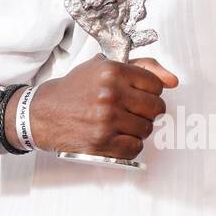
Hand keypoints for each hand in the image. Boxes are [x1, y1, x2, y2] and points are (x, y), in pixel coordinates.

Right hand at [20, 55, 177, 161]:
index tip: (137, 95)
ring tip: (121, 124)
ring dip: (138, 129)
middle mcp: (110, 94)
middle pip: (156, 108)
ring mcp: (107, 120)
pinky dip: (130, 145)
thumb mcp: (103, 67)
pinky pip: (135, 147)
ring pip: (147, 129)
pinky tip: (117, 137)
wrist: (42, 113)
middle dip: (148, 111)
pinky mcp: (102, 142)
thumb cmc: (74, 90)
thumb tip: (173, 81)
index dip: (150, 92)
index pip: (155, 85)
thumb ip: (142, 67)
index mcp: (112, 71)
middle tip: (133, 111)